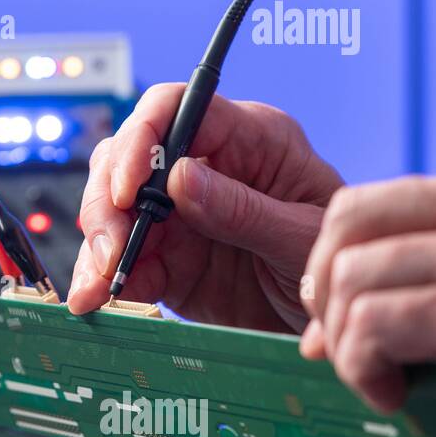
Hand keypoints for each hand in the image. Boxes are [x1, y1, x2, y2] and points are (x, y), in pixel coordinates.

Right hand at [67, 84, 343, 331]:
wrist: (342, 327)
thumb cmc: (341, 264)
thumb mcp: (303, 239)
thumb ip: (244, 210)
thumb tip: (178, 178)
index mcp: (249, 140)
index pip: (176, 108)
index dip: (140, 140)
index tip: (126, 189)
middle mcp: (205, 167)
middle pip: (128, 157)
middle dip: (107, 202)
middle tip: (112, 249)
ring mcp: (179, 213)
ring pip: (112, 205)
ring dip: (98, 242)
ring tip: (99, 282)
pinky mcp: (166, 257)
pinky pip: (121, 258)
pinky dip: (100, 278)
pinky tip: (94, 298)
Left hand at [299, 142, 435, 412]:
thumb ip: (433, 266)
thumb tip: (325, 334)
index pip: (355, 208)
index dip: (323, 265)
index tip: (330, 309)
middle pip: (342, 244)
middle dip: (325, 308)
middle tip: (349, 350)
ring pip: (348, 283)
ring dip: (344, 343)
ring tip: (374, 374)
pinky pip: (374, 326)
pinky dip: (362, 366)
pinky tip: (388, 390)